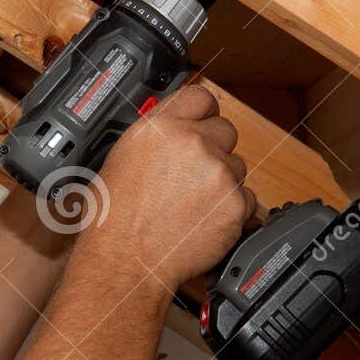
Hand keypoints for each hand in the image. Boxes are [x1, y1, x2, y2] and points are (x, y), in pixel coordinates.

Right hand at [83, 83, 253, 288]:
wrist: (126, 263)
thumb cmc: (113, 223)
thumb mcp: (119, 162)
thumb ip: (153, 138)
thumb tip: (170, 132)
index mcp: (158, 128)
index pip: (200, 96)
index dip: (202, 113)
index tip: (202, 123)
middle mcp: (192, 143)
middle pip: (225, 130)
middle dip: (215, 149)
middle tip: (194, 175)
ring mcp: (218, 172)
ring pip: (237, 166)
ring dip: (223, 182)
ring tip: (192, 206)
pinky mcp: (236, 203)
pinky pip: (246, 198)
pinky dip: (231, 211)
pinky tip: (203, 222)